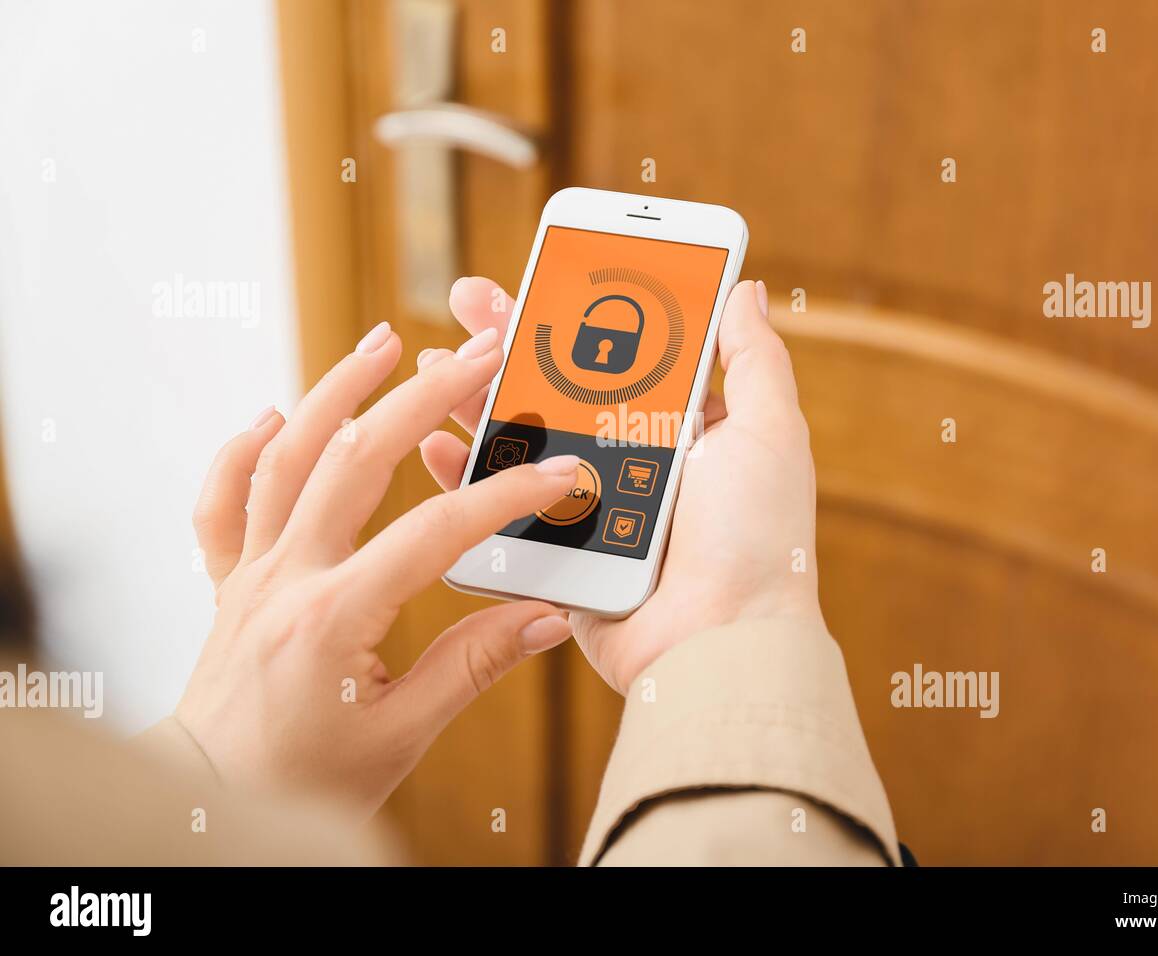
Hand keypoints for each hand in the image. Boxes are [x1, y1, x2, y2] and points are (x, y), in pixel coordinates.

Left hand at [179, 322, 578, 815]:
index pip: (435, 534)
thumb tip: (543, 617)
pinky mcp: (230, 583)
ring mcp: (251, 574)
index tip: (556, 472)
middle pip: (355, 460)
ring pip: (286, 458)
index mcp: (334, 618)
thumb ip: (473, 666)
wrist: (213, 803)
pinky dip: (243, 451)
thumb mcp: (402, 734)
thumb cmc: (304, 782)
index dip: (504, 497)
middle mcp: (285, 579)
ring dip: (337, 392)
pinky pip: (223, 503)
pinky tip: (275, 415)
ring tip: (383, 341)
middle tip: (475, 354)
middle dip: (423, 397)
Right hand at [423, 278, 822, 693]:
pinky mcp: (558, 552)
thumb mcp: (769, 431)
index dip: (580, 311)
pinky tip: (437, 442)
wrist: (721, 640)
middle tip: (469, 296)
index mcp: (682, 428)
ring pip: (521, 440)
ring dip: (475, 396)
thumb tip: (745, 288)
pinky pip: (501, 507)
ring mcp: (590, 507)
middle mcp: (633, 462)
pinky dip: (466, 475)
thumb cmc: (757, 537)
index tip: (544, 271)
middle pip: (559, 387)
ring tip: (435, 358)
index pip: (621, 353)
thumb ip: (752, 358)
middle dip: (512, 339)